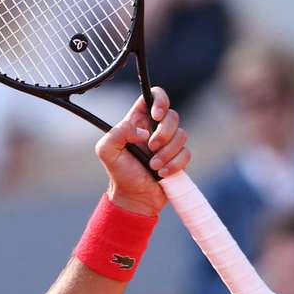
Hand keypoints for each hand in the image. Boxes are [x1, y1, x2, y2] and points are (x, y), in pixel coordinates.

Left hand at [94, 87, 189, 215]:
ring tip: (153, 166)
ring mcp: (169, 142)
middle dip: (164, 133)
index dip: (159, 100)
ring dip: (167, 153)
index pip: (153, 96)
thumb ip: (117, 134)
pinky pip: (187, 153)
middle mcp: (155, 128)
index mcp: (137, 121)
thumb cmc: (119, 172)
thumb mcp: (106, 151)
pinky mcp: (179, 157)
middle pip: (172, 115)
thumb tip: (142, 132)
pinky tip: (161, 173)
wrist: (134, 197)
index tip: (155, 115)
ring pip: (182, 135)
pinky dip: (174, 165)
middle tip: (151, 147)